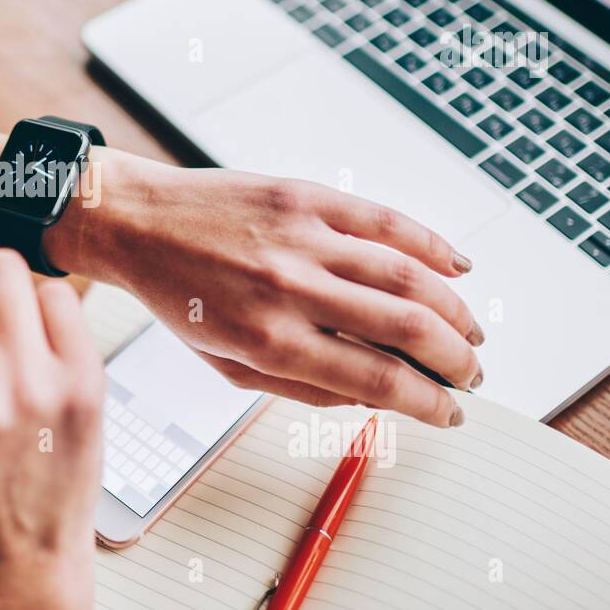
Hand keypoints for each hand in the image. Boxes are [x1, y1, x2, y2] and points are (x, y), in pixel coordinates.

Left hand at [49, 151, 481, 427]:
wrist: (137, 223)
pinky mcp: (305, 196)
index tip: (450, 413)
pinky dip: (430, 244)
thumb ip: (301, 386)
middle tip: (471, 375)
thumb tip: (375, 395)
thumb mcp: (226, 366)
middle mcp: (291, 289)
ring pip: (408, 274)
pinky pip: (385, 220)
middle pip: (409, 328)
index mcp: (269, 340)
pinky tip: (457, 267)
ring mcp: (301, 237)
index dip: (428, 403)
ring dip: (455, 308)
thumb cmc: (178, 299)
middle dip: (456, 359)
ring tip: (471, 332)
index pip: (378, 380)